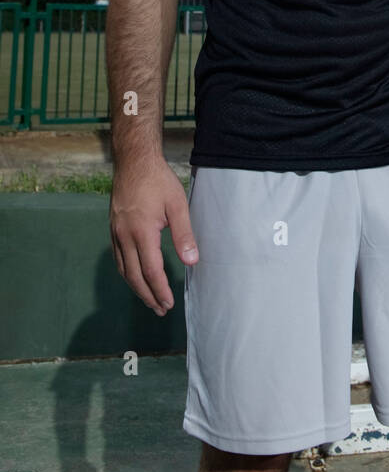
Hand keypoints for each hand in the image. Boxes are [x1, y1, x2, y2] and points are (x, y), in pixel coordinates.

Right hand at [110, 156, 198, 314]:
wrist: (133, 161)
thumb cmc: (158, 181)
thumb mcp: (177, 204)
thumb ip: (184, 234)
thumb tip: (191, 261)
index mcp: (141, 232)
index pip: (151, 271)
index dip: (160, 290)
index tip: (169, 303)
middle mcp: (124, 236)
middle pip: (134, 276)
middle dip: (148, 296)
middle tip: (161, 309)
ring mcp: (116, 233)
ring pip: (124, 269)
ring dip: (136, 287)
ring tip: (150, 300)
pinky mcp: (113, 228)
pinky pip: (118, 258)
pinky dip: (127, 273)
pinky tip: (136, 277)